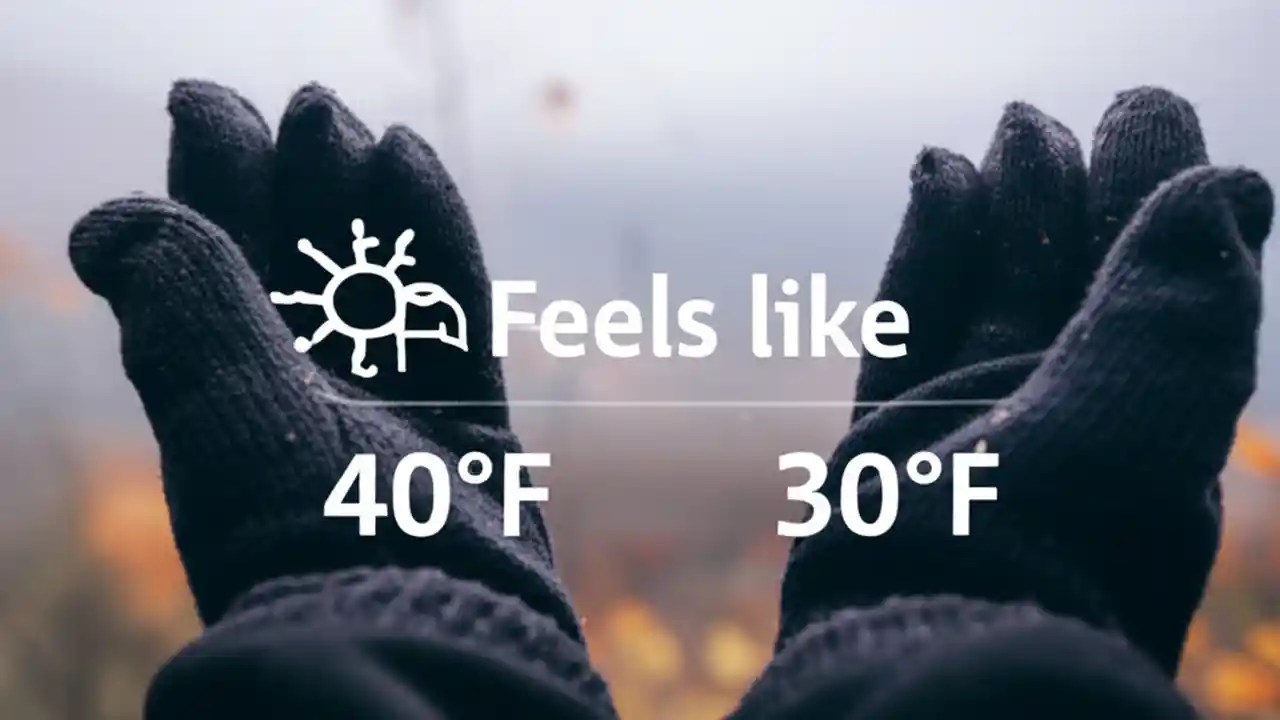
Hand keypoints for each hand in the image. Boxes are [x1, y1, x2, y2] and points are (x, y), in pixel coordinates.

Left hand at [68, 81, 574, 638]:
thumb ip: (188, 303)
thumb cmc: (308, 528)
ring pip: (374, 273)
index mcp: (226, 388)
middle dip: (296, 177)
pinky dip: (434, 233)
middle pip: (298, 258)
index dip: (207, 179)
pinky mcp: (461, 408)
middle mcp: (302, 390)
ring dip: (364, 196)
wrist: (418, 622)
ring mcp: (387, 397)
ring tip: (357, 127)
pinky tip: (415, 161)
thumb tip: (113, 222)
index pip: (212, 261)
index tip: (206, 102)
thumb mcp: (226, 412)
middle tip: (308, 107)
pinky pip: (446, 301)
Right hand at [778, 87, 1272, 676]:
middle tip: (1067, 111)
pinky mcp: (893, 426)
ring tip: (1007, 128)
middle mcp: (1065, 419)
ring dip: (1000, 205)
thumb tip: (1222, 189)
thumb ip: (1177, 306)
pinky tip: (938, 171)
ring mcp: (974, 419)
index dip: (1157, 198)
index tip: (1154, 116)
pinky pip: (914, 314)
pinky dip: (928, 243)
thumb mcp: (1146, 420)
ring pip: (991, 287)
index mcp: (1151, 424)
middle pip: (1071, 279)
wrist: (930, 642)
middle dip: (1071, 192)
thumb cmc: (1055, 548)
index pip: (1158, 286)